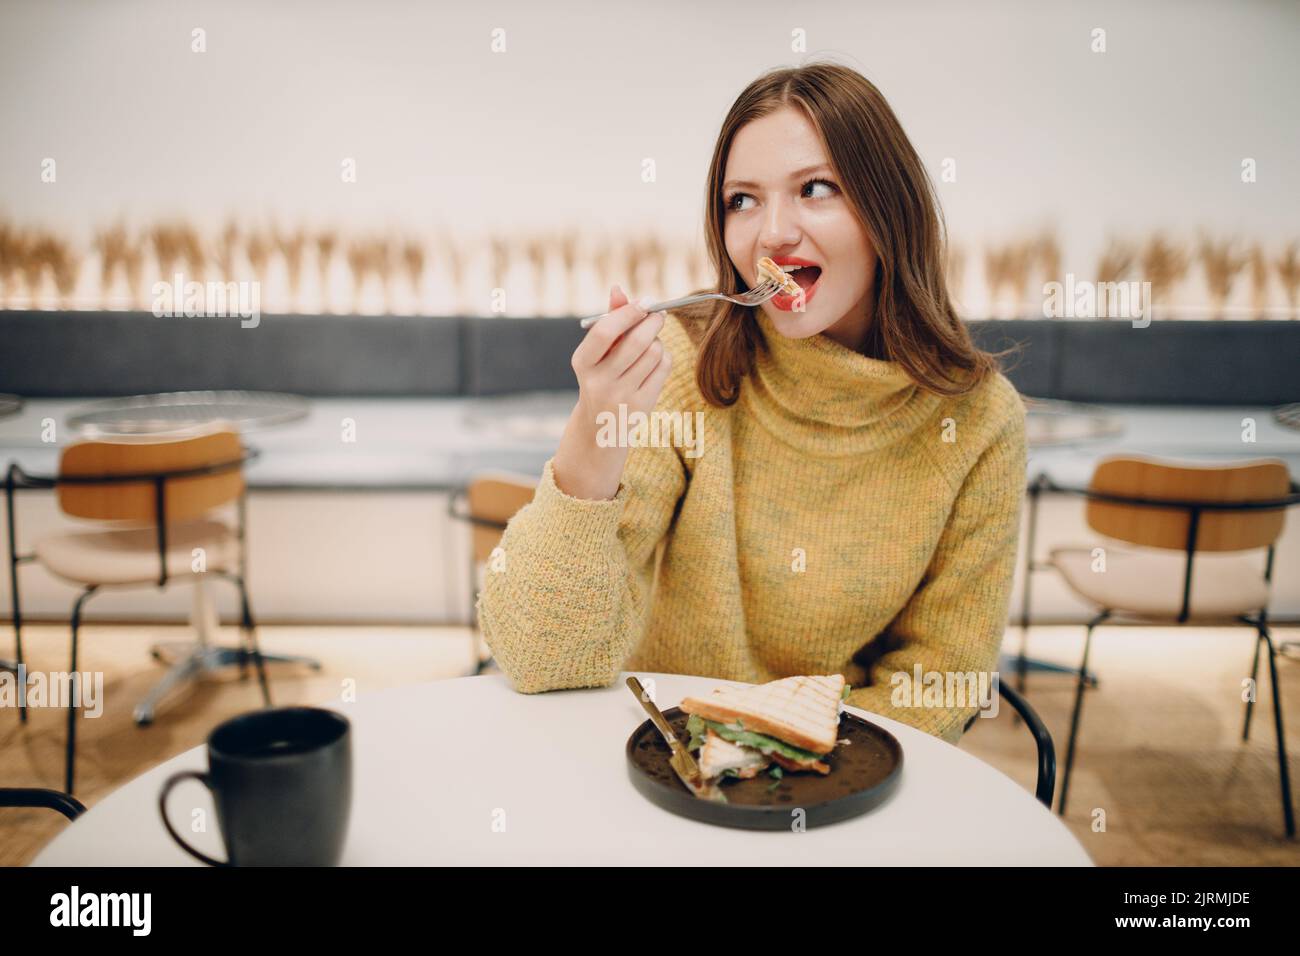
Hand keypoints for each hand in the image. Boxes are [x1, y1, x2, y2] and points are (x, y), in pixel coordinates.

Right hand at [552, 285, 672, 499]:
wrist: (600, 426)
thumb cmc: (600, 376)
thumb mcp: (597, 352)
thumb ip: (609, 318)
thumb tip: (619, 289)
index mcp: (582, 363)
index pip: (604, 333)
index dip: (627, 313)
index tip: (643, 302)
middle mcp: (599, 382)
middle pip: (636, 341)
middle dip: (652, 321)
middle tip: (658, 313)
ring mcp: (621, 396)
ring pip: (654, 352)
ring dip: (657, 341)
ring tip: (649, 344)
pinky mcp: (642, 405)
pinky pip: (663, 367)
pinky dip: (663, 357)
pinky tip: (654, 361)